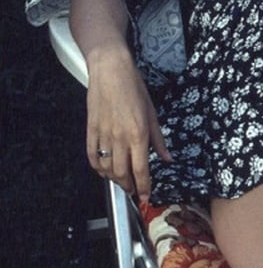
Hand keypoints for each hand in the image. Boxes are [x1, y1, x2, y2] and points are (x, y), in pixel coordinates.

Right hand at [85, 42, 171, 200]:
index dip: (144, 187)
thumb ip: (158, 139)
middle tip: (134, 190)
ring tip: (121, 181)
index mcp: (138, 134)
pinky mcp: (91, 130)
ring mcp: (103, 135)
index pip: (141, 170)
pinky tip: (104, 170)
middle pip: (122, 174)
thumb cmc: (133, 87)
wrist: (110, 70)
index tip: (146, 197)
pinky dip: (97, 167)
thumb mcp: (152, 112)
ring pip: (106, 168)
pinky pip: (92, 156)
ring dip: (114, 179)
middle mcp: (120, 138)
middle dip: (129, 187)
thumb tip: (167, 157)